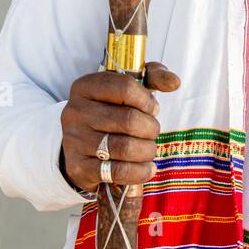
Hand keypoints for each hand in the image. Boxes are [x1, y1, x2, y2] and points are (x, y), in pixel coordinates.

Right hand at [60, 62, 180, 192]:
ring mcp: (74, 140)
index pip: (125, 87)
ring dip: (147, 150)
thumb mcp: (126, 88)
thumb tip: (174, 82)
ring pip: (125, 147)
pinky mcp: (79, 167)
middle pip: (128, 119)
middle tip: (153, 132)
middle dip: (150, 128)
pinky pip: (118, 171)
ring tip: (149, 149)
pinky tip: (147, 168)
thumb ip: (152, 77)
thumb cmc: (109, 112)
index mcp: (85, 87)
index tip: (153, 109)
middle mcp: (75, 112)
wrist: (79, 146)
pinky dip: (140, 171)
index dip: (147, 100)